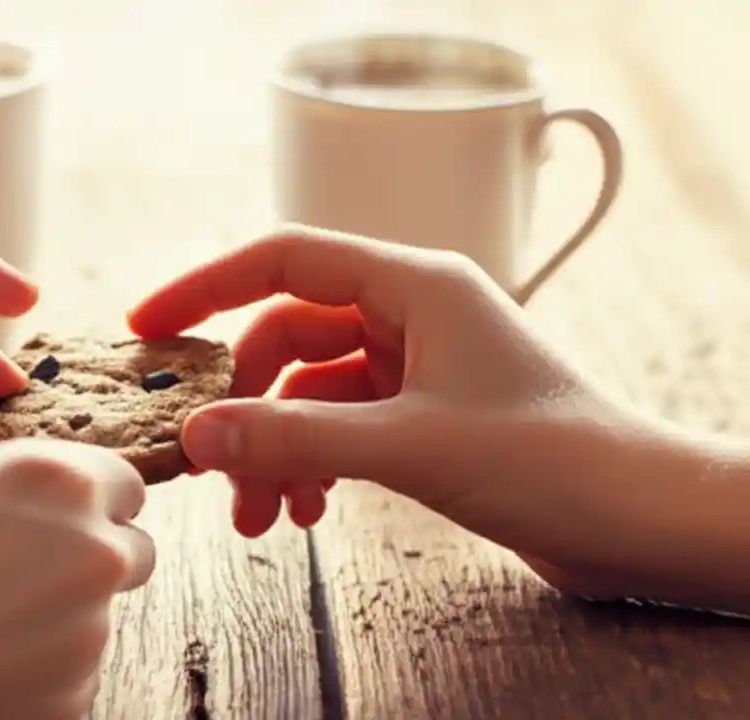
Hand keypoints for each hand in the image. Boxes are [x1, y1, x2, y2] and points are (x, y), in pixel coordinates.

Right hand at [0, 439, 154, 719]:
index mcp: (50, 480)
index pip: (122, 483)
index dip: (87, 500)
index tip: (51, 516)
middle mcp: (87, 553)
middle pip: (128, 553)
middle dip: (84, 560)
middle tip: (12, 576)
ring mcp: (85, 639)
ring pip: (95, 622)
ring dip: (52, 621)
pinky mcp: (70, 709)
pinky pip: (68, 683)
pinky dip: (32, 679)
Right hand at [129, 225, 749, 606]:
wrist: (637, 519)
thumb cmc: (551, 460)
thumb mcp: (408, 447)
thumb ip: (295, 440)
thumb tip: (197, 436)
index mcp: (414, 283)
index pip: (283, 259)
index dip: (206, 287)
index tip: (149, 328)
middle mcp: (411, 313)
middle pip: (287, 336)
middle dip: (246, 405)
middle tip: (213, 466)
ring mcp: (417, 365)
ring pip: (310, 392)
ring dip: (277, 448)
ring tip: (260, 518)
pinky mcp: (424, 414)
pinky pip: (340, 426)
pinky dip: (312, 464)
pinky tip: (307, 513)